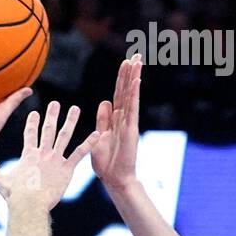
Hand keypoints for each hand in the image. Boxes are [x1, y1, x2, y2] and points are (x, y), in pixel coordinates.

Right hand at [0, 100, 99, 210]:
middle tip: (55, 103)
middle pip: (48, 130)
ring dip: (70, 122)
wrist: (29, 205)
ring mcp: (55, 159)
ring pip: (65, 136)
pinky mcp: (67, 169)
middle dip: (51, 115)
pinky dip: (88, 144)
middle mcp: (43, 153)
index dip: (32, 123)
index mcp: (28, 155)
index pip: (30, 134)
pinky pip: (79, 154)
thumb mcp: (0, 181)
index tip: (34, 112)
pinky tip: (97, 134)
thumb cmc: (14, 196)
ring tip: (75, 109)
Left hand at [91, 54, 140, 192]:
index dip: (121, 80)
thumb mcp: (99, 137)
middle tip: (134, 56)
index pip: (118, 95)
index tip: (124, 64)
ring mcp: (128, 123)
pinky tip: (136, 79)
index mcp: (114, 120)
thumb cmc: (105, 163)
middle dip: (130, 73)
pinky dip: (134, 93)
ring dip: (133, 78)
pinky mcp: (131, 129)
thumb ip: (102, 120)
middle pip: (126, 91)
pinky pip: (132, 107)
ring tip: (137, 61)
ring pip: (131, 95)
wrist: (114, 179)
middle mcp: (123, 119)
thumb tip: (104, 102)